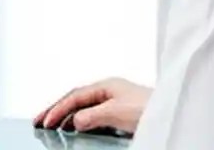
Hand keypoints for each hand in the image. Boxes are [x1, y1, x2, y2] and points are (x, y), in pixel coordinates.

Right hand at [33, 77, 151, 133]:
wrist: (174, 112)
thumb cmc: (151, 109)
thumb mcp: (116, 112)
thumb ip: (92, 116)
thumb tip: (74, 120)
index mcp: (107, 85)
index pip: (75, 96)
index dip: (57, 109)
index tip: (45, 122)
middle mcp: (110, 90)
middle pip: (77, 99)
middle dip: (57, 109)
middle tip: (39, 121)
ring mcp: (117, 101)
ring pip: (86, 107)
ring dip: (68, 116)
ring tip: (53, 126)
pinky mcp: (124, 113)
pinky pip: (95, 115)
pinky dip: (82, 121)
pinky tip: (78, 129)